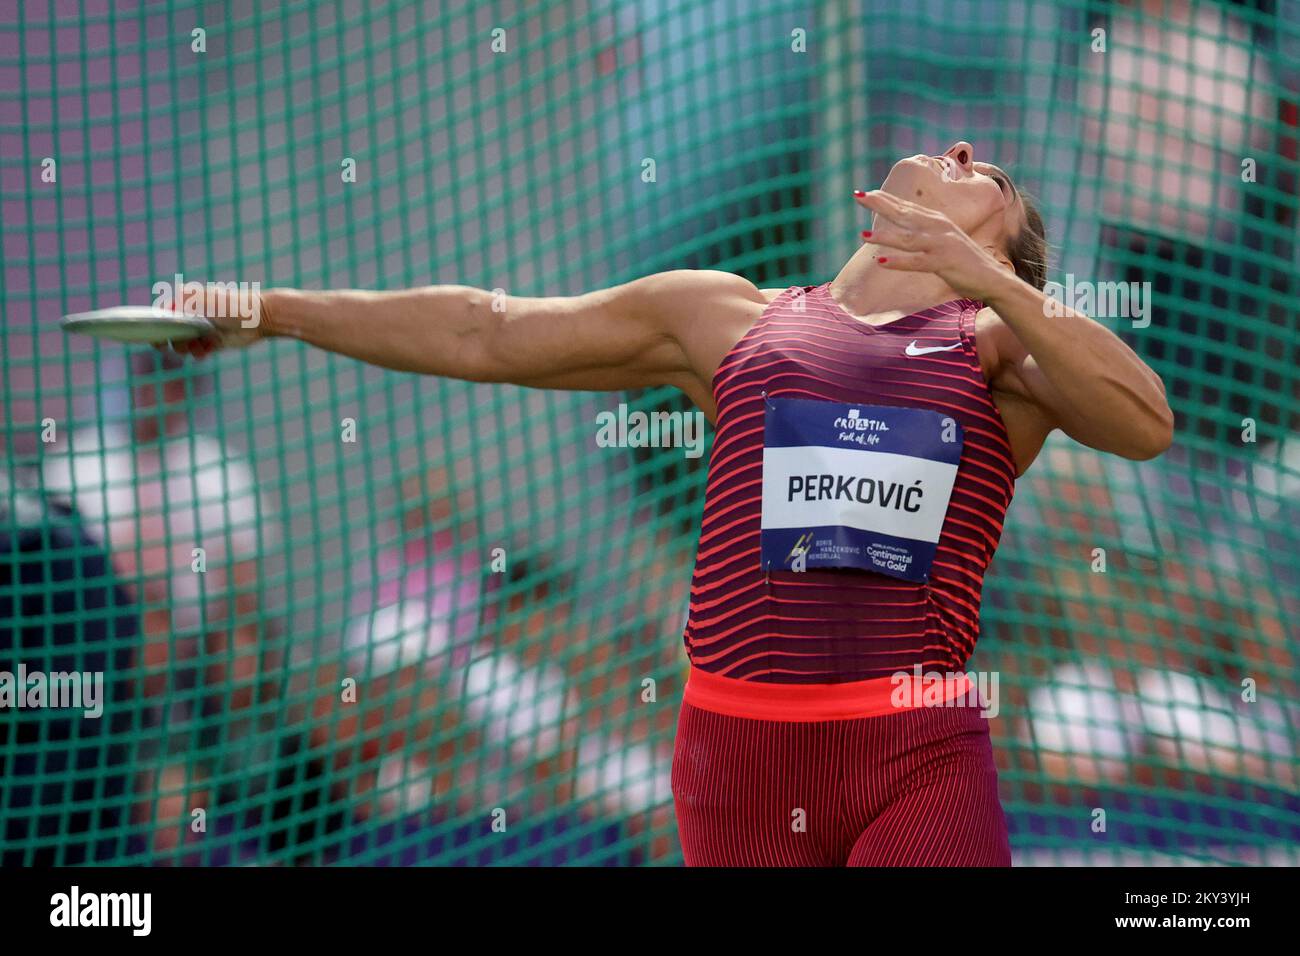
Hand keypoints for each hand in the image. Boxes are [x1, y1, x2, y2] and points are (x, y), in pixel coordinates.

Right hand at [156, 282, 273, 358]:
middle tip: (182, 343)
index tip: (156, 339)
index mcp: (186, 302)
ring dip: (188, 348)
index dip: (156, 327)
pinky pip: (197, 352)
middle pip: (170, 333)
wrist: (258, 319)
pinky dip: (200, 353)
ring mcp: (201, 330)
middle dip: (175, 341)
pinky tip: (207, 350)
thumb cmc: (232, 305)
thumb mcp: (206, 301)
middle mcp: (191, 316)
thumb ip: (184, 302)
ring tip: (200, 345)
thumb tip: (165, 307)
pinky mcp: (212, 342)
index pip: (162, 313)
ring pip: (182, 345)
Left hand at [853, 190, 1008, 300]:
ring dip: (885, 236)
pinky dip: (899, 261)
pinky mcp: (944, 262)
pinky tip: (880, 260)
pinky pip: (917, 262)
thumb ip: (924, 233)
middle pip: (904, 214)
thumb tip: (903, 229)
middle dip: (880, 204)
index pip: (906, 207)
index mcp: (937, 221)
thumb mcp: (942, 241)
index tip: (863, 193)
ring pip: (908, 238)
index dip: (885, 199)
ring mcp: (941, 245)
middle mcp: (938, 228)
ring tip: (862, 234)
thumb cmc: (964, 261)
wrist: (992, 277)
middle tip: (858, 196)